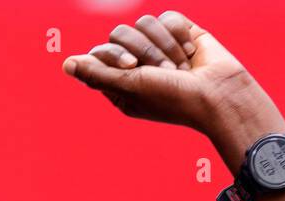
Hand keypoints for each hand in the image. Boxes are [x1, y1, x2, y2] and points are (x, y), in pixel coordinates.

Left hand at [62, 11, 257, 133]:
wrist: (219, 94)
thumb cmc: (173, 99)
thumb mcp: (130, 87)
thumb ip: (97, 74)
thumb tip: (65, 64)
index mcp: (119, 83)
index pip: (100, 52)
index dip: (114, 54)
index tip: (132, 66)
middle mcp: (137, 64)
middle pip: (120, 33)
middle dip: (144, 51)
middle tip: (162, 73)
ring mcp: (158, 47)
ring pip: (144, 23)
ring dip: (164, 47)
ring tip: (180, 68)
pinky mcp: (179, 33)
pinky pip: (168, 17)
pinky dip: (180, 35)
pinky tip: (190, 53)